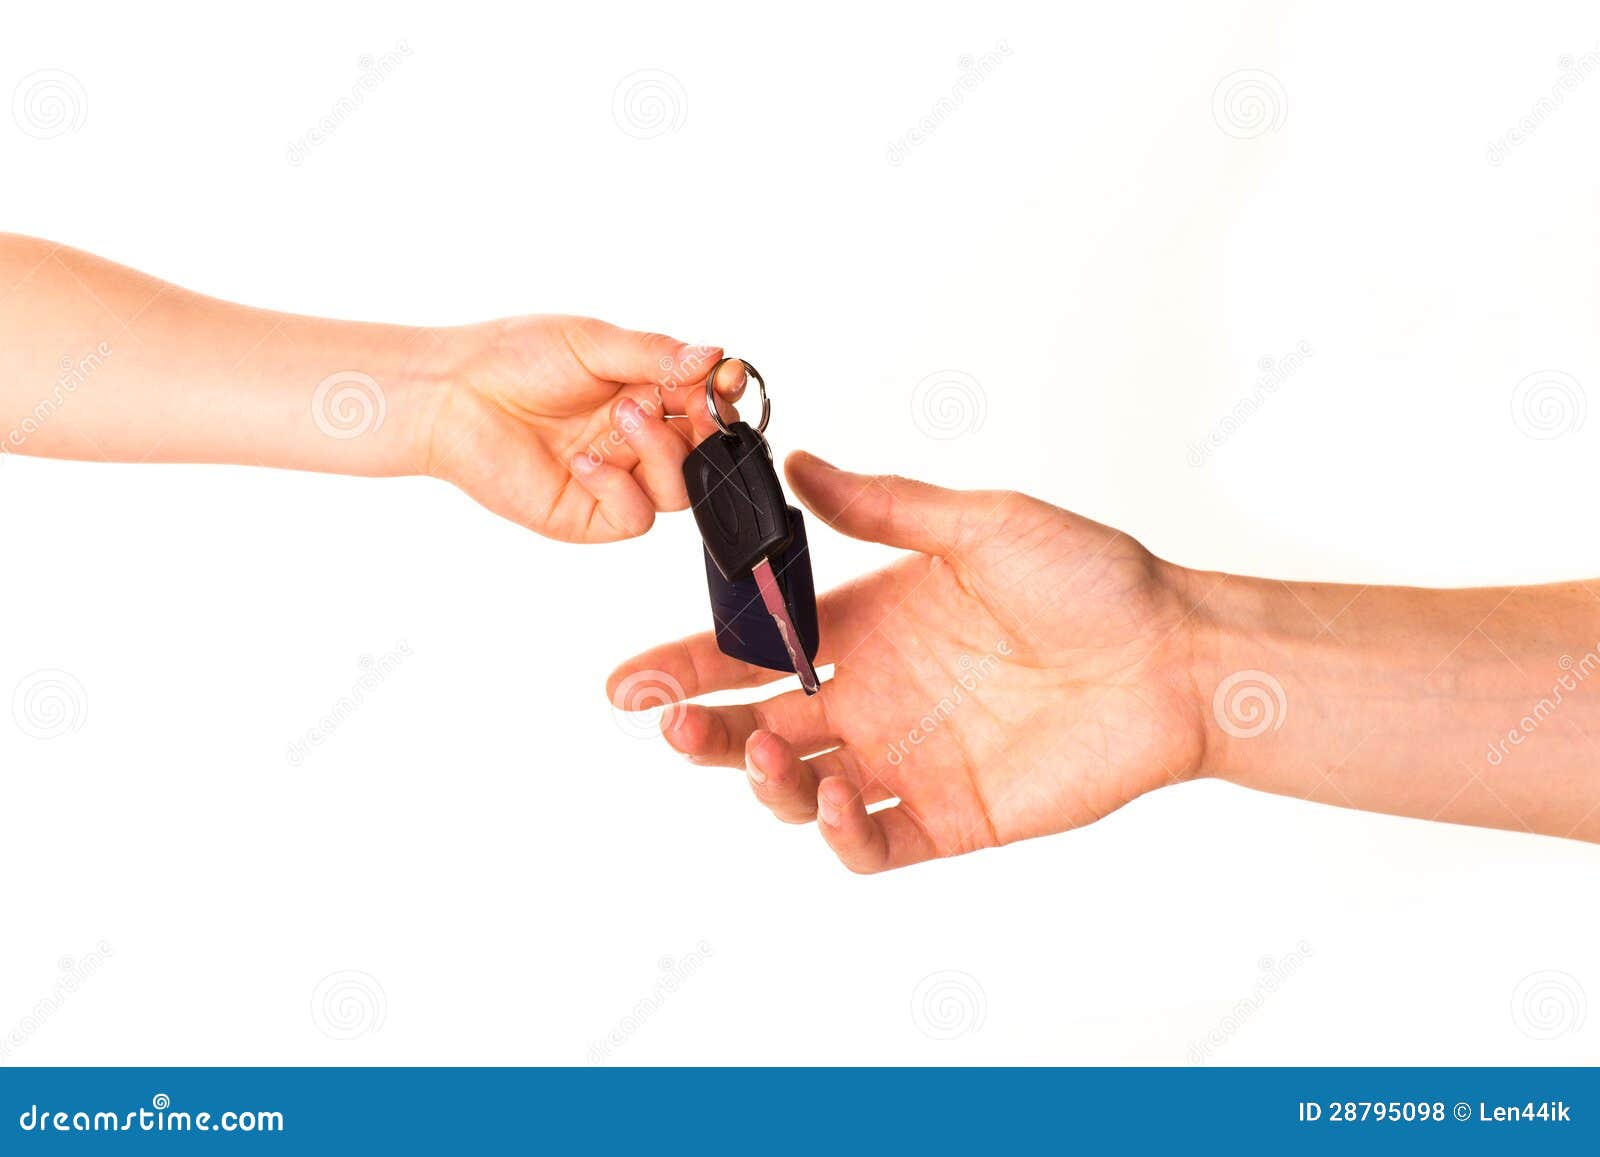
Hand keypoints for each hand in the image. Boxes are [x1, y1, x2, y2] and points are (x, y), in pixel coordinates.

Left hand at [423, 316, 743, 540]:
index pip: (706, 403)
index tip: (726, 378)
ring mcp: (618, 479)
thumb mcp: (595, 344)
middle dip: (707, 428)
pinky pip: (636, 517)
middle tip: (693, 404)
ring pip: (680, 489)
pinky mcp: (589, 515)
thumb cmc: (516, 358)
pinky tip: (583, 462)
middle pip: (705, 451)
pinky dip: (620, 489)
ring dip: (663, 452)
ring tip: (625, 418)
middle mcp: (639, 440)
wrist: (454, 393)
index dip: (723, 395)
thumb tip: (717, 356)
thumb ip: (656, 355)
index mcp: (647, 393)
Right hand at [607, 453, 1210, 871]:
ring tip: (767, 749)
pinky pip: (873, 842)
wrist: (1177, 653)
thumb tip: (802, 466)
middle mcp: (875, 696)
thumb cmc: (1092, 580)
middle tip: (668, 720)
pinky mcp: (950, 817)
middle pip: (758, 725)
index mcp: (867, 625)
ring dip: (762, 779)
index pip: (755, 650)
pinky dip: (839, 833)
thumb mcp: (982, 524)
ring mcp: (907, 761)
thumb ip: (887, 508)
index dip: (687, 664)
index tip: (628, 679)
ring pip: (799, 790)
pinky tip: (834, 798)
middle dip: (701, 730)